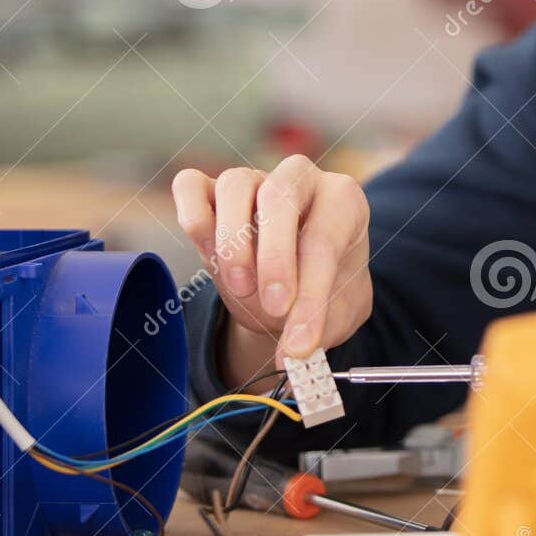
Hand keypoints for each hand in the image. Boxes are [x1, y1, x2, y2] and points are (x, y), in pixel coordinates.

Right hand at [171, 156, 372, 377]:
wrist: (297, 287)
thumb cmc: (325, 291)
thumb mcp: (338, 313)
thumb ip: (320, 330)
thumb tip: (292, 355)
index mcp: (344, 201)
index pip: (326, 239)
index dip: (311, 295)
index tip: (300, 342)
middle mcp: (300, 180)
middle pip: (281, 196)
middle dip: (275, 258)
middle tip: (274, 309)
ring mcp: (255, 180)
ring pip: (235, 185)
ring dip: (232, 242)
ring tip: (240, 288)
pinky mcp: (213, 191)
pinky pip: (191, 185)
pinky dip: (193, 215)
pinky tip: (206, 252)